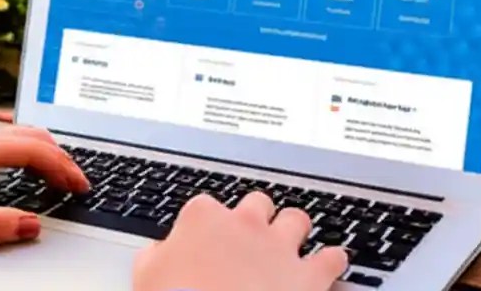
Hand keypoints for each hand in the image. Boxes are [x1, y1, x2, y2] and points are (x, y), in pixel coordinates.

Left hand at [0, 126, 88, 244]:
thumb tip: (30, 224)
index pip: (30, 148)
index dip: (62, 165)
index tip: (81, 185)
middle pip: (25, 133)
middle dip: (58, 154)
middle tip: (77, 182)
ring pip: (11, 132)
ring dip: (41, 149)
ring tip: (56, 173)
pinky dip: (21, 148)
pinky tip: (17, 164)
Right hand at [134, 192, 347, 290]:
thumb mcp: (147, 274)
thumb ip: (158, 253)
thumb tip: (161, 251)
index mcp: (204, 217)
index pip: (207, 206)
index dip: (209, 226)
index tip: (208, 241)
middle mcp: (245, 223)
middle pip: (258, 204)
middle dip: (257, 219)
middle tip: (251, 241)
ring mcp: (279, 247)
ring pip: (297, 220)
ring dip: (294, 232)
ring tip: (291, 247)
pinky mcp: (308, 276)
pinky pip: (333, 257)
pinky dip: (332, 261)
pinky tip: (329, 267)